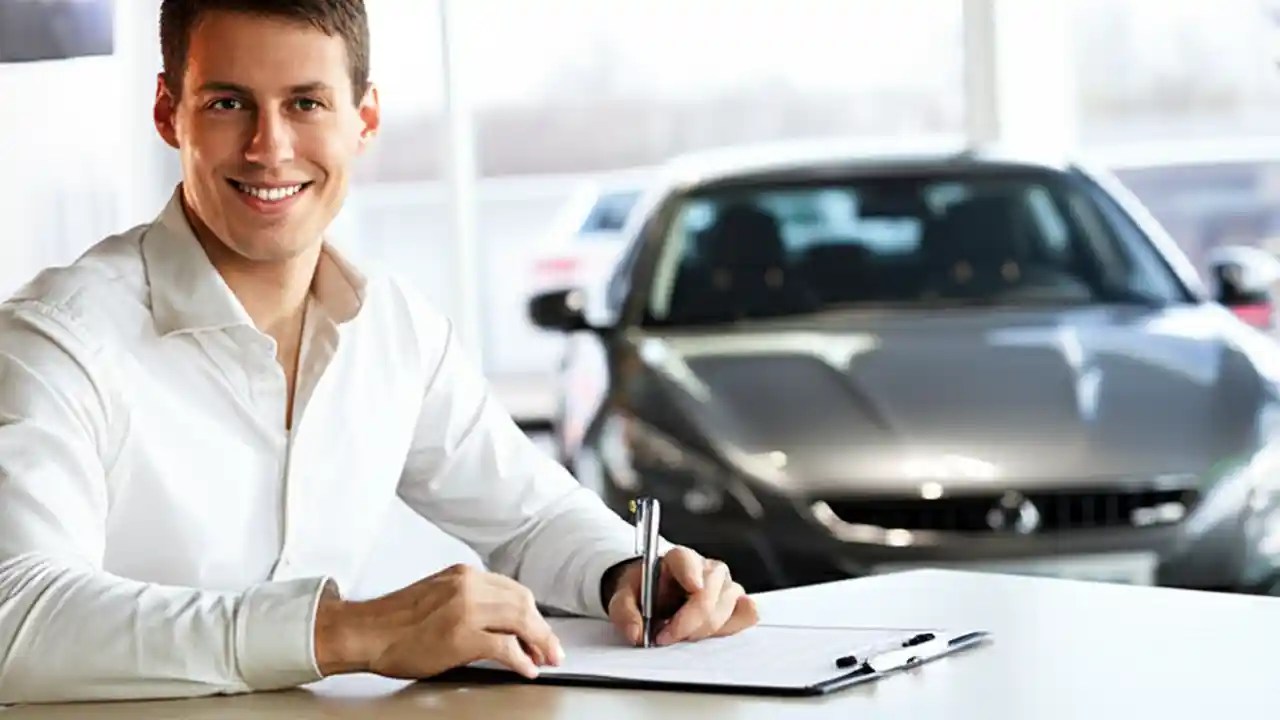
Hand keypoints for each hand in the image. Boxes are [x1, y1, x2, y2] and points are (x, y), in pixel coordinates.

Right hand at [314, 563, 563, 679]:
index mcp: (463, 575)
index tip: (541, 630)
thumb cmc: (395, 622)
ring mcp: (465, 608)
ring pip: (520, 620)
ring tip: (545, 659)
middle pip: (523, 602)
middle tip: (551, 649)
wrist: (365, 631)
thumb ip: (469, 600)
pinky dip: (521, 659)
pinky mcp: (461, 635)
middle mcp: (467, 585)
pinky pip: (505, 646)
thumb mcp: (438, 597)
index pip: (512, 590)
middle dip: (542, 628)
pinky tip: (525, 668)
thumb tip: (500, 622)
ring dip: (539, 642)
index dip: (533, 613)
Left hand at [605, 546, 758, 646]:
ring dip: (703, 630)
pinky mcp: (737, 601)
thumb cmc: (644, 593)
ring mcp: (725, 584)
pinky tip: (708, 632)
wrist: (654, 596)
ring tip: (682, 633)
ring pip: (725, 609)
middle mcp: (706, 568)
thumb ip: (624, 613)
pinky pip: (748, 613)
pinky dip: (730, 628)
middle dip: (687, 623)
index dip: (692, 574)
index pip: (687, 560)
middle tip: (665, 636)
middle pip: (707, 595)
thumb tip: (637, 632)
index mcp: (678, 558)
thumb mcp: (623, 599)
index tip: (693, 589)